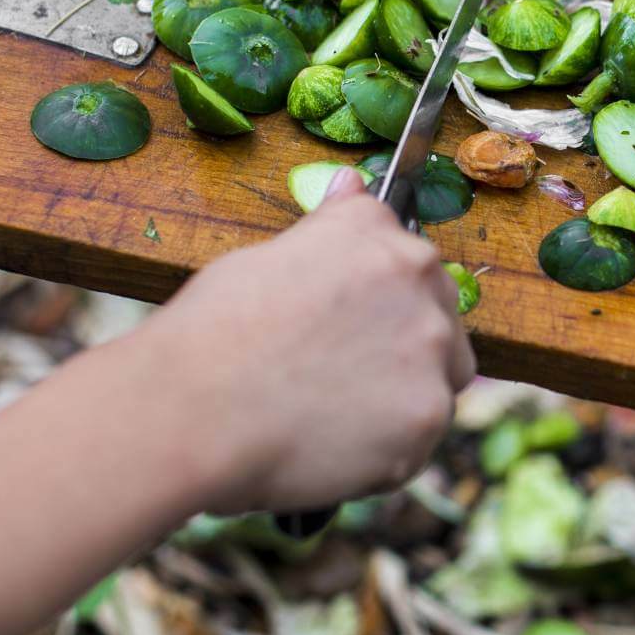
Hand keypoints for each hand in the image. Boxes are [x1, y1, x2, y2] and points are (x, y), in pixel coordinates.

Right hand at [124, 169, 476, 513]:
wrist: (194, 406)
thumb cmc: (215, 329)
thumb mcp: (271, 254)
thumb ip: (330, 231)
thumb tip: (350, 183)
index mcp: (382, 238)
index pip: (413, 268)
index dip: (379, 306)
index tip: (349, 330)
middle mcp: (422, 284)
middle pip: (440, 322)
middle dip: (400, 351)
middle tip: (337, 378)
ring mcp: (431, 352)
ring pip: (438, 384)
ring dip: (398, 402)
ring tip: (327, 418)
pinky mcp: (426, 417)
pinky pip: (419, 440)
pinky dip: (384, 452)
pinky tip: (330, 449)